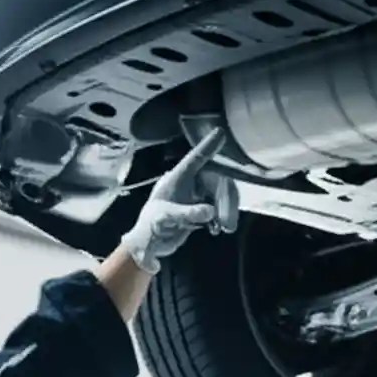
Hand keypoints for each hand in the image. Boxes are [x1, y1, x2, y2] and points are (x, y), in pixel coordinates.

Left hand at [120, 130, 238, 273]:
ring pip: (221, 195)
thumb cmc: (151, 225)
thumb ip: (187, 213)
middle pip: (217, 181)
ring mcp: (196, 196)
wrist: (148, 244)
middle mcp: (189, 183)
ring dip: (227, 210)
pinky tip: (216, 230)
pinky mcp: (200, 209)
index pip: (196, 158)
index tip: (220, 132)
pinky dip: (223, 217)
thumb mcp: (166, 218)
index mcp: (177, 178)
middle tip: (227, 223)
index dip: (208, 146)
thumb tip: (210, 211)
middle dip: (226, 200)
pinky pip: (220, 207)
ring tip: (225, 228)